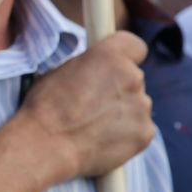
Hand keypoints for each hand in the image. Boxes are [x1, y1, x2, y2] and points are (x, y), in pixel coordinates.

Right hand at [16, 32, 153, 178]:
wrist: (46, 146)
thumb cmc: (45, 108)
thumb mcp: (59, 72)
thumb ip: (88, 67)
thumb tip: (97, 71)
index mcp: (109, 56)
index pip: (135, 45)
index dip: (126, 55)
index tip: (116, 65)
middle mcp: (132, 77)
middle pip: (133, 78)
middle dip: (118, 88)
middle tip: (93, 103)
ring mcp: (142, 106)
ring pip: (137, 104)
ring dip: (122, 111)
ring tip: (93, 126)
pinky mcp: (146, 133)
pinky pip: (140, 128)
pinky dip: (126, 133)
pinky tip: (102, 139)